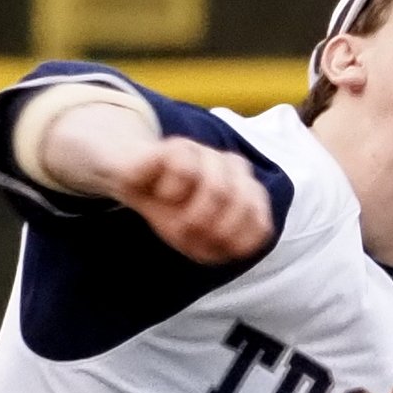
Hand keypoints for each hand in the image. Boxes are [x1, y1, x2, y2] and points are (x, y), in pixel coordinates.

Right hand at [107, 136, 273, 262]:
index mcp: (248, 192)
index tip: (211, 247)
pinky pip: (186, 171)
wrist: (131, 181)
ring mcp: (209, 153)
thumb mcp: (201, 242)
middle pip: (242, 207)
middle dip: (215, 231)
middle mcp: (234, 168)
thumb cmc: (171, 211)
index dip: (233, 246)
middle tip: (192, 236)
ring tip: (173, 219)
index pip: (261, 227)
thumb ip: (229, 244)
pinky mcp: (179, 144)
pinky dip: (171, 192)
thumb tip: (232, 234)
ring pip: (218, 188)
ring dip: (193, 216)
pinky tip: (162, 192)